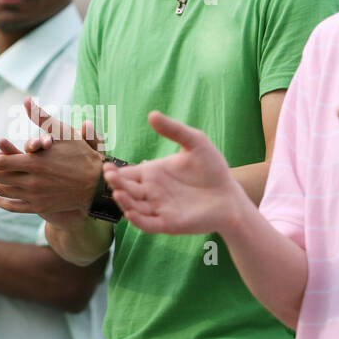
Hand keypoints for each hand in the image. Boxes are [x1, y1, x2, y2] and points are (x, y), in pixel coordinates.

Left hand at [0, 96, 104, 223]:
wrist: (96, 185)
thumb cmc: (81, 155)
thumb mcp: (63, 133)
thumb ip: (42, 117)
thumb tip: (27, 100)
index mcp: (34, 162)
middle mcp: (31, 181)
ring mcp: (34, 196)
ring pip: (3, 192)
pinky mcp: (39, 206)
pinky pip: (12, 206)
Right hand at [103, 110, 242, 234]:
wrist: (230, 194)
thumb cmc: (212, 169)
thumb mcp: (195, 142)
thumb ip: (174, 130)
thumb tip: (152, 114)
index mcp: (152, 173)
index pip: (126, 174)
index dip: (115, 172)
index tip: (108, 166)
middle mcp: (151, 192)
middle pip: (126, 189)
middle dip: (115, 184)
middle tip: (110, 175)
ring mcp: (158, 208)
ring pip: (133, 207)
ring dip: (124, 202)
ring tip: (118, 192)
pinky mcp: (168, 223)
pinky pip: (147, 224)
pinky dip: (137, 220)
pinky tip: (131, 212)